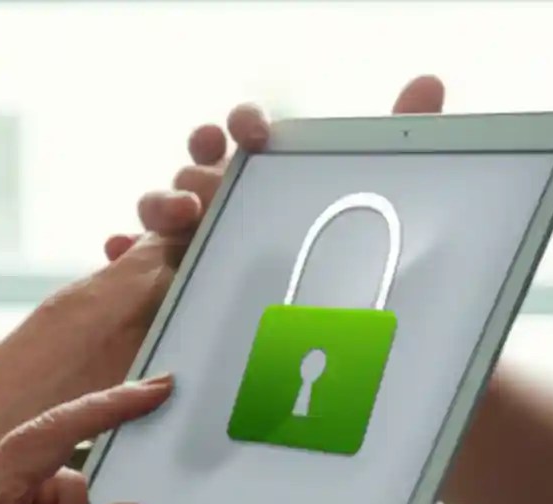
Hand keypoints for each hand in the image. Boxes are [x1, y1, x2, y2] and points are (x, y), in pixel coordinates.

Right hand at [105, 75, 446, 261]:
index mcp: (277, 193)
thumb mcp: (378, 221)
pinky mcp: (161, 286)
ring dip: (161, 200)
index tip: (255, 129)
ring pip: (161, 205)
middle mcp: (233, 216)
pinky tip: (122, 249)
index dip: (244, 125)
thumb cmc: (345, 295)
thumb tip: (429, 81)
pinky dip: (125, 248)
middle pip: (201, 169)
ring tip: (178, 219)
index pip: (248, 140)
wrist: (303, 374)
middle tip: (212, 173)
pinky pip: (132, 258)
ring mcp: (193, 249)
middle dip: (200, 164)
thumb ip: (402, 142)